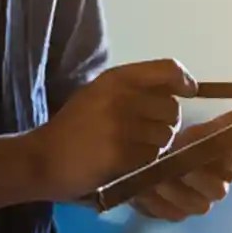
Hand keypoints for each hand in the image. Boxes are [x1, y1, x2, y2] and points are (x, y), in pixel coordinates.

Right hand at [26, 59, 196, 201]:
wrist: (43, 158)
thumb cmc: (74, 128)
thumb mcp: (99, 94)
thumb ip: (134, 89)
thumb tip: (178, 89)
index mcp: (117, 78)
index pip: (168, 69)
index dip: (184, 81)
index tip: (188, 92)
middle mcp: (122, 97)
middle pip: (173, 109)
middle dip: (167, 124)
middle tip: (147, 134)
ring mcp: (122, 126)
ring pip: (167, 136)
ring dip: (156, 146)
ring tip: (132, 149)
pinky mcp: (122, 153)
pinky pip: (154, 157)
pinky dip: (145, 163)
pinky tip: (126, 162)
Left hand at [130, 101, 231, 221]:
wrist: (157, 163)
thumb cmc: (188, 145)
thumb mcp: (205, 131)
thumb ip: (228, 122)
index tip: (228, 154)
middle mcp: (219, 187)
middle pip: (220, 190)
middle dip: (202, 178)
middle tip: (185, 167)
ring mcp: (199, 203)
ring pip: (199, 205)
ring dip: (179, 192)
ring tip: (159, 179)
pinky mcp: (178, 214)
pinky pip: (174, 214)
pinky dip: (160, 203)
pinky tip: (147, 191)